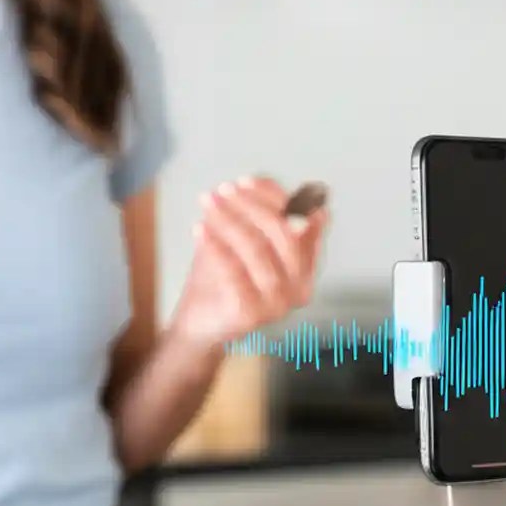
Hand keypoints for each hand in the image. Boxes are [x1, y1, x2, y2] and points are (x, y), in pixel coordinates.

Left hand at [171, 176, 328, 349]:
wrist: (201, 324)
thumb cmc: (224, 279)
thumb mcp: (244, 241)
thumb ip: (262, 216)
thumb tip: (271, 182)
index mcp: (306, 268)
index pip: (302, 222)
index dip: (275, 197)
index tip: (245, 180)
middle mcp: (299, 289)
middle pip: (283, 234)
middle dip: (252, 205)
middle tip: (224, 189)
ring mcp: (277, 304)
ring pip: (256, 250)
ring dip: (229, 219)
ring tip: (208, 202)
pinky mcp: (250, 314)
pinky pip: (232, 271)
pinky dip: (214, 245)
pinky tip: (198, 228)